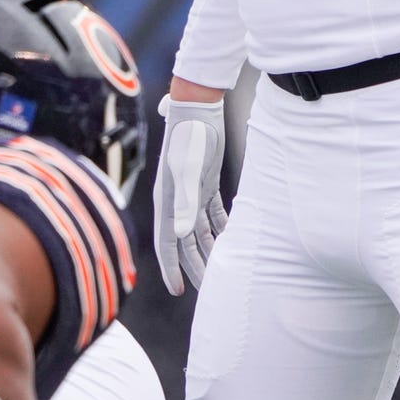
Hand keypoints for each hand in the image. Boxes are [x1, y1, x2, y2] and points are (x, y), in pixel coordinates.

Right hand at [152, 92, 226, 295]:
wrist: (197, 108)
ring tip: (224, 269)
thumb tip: (181, 235)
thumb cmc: (189, 137)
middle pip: (186, 242)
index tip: (178, 291)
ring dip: (210, 249)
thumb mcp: (187, 171)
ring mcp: (192, 192)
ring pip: (201, 230)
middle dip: (196, 266)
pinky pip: (213, 212)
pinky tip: (232, 236)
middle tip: (211, 289)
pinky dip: (221, 227)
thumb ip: (185, 202)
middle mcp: (177, 201)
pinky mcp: (205, 182)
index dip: (171, 268)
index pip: (167, 244)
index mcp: (168, 203)